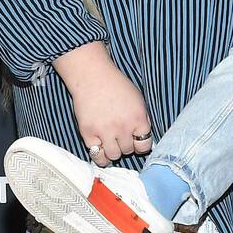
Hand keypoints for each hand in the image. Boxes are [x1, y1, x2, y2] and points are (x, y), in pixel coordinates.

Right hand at [61, 51, 153, 165]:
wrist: (92, 77)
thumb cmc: (116, 86)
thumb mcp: (138, 100)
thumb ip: (142, 120)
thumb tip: (144, 139)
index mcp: (138, 119)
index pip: (144, 146)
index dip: (140, 145)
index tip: (136, 142)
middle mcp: (122, 127)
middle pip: (128, 150)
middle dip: (125, 145)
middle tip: (120, 136)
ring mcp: (104, 131)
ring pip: (113, 156)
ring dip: (113, 151)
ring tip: (111, 142)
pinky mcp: (88, 133)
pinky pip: (96, 155)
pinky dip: (99, 155)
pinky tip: (101, 149)